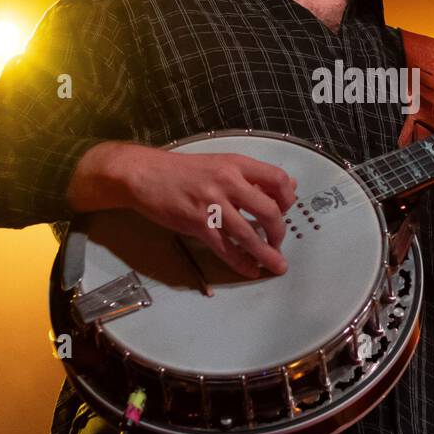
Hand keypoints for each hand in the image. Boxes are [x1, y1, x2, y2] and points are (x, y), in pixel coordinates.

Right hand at [72, 142, 297, 278]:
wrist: (145, 174)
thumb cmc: (184, 170)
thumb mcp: (221, 163)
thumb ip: (253, 175)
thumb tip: (289, 186)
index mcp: (236, 163)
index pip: (277, 178)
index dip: (288, 197)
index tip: (287, 210)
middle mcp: (227, 182)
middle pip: (268, 210)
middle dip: (279, 231)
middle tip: (279, 242)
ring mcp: (212, 204)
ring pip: (248, 234)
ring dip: (266, 254)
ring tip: (277, 266)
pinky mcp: (197, 224)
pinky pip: (225, 248)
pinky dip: (241, 262)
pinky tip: (250, 270)